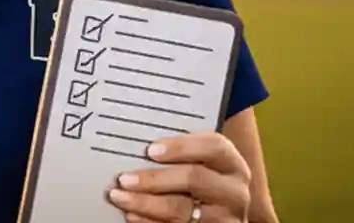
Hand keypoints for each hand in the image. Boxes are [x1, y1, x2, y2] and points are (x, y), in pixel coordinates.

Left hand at [105, 132, 250, 222]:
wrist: (221, 215)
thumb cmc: (204, 179)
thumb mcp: (203, 164)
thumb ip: (181, 152)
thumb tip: (138, 140)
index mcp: (232, 163)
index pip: (213, 147)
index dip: (181, 146)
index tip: (150, 150)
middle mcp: (233, 190)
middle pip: (194, 179)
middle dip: (155, 178)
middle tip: (124, 178)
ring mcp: (224, 217)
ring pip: (182, 209)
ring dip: (145, 203)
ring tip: (120, 197)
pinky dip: (150, 222)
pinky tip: (132, 215)